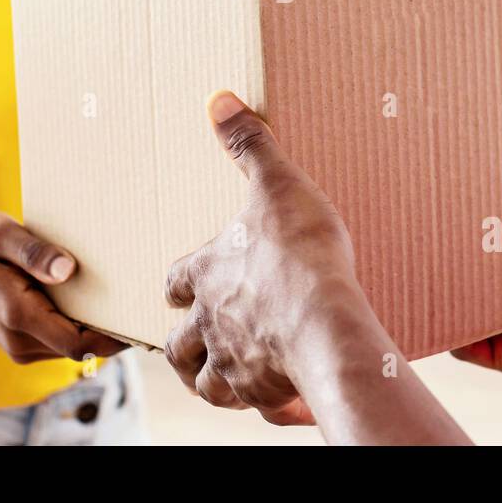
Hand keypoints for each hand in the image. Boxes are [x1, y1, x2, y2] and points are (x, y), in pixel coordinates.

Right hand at [0, 211, 125, 364]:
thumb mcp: (0, 234)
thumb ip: (34, 252)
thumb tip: (69, 269)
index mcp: (18, 315)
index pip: (79, 343)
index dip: (114, 335)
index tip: (139, 310)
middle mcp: (21, 340)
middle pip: (83, 348)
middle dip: (112, 328)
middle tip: (141, 296)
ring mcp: (22, 347)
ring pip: (75, 347)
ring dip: (98, 327)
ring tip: (121, 293)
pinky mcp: (24, 343)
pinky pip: (63, 342)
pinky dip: (81, 326)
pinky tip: (94, 298)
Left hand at [163, 91, 363, 425]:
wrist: (323, 322)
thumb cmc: (300, 253)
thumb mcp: (277, 183)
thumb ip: (250, 145)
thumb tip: (218, 100)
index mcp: (208, 273)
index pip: (177, 278)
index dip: (179, 281)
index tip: (178, 286)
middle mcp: (209, 321)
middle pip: (177, 341)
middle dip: (182, 342)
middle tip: (191, 341)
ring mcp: (231, 360)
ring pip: (200, 380)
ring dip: (205, 378)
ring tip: (218, 377)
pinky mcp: (259, 391)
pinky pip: (251, 403)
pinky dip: (260, 402)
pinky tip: (277, 400)